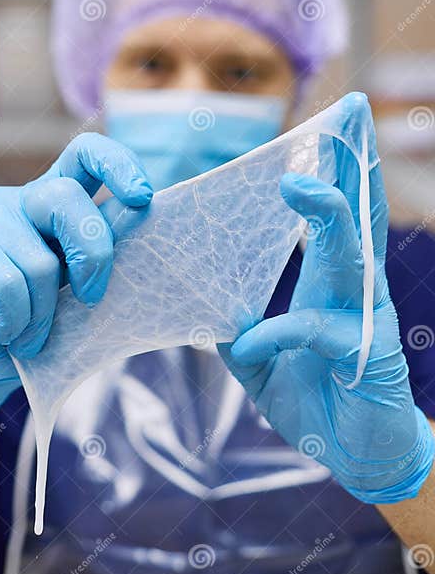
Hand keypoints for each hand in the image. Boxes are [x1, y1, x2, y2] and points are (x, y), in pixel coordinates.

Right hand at [0, 134, 152, 425]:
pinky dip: (15, 322)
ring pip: (39, 261)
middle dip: (93, 254)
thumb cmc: (31, 328)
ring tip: (30, 338)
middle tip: (91, 299)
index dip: (117, 164)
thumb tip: (143, 233)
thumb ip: (98, 259)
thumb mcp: (75, 292)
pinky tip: (2, 333)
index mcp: (55, 203)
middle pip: (67, 198)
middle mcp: (19, 202)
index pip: (85, 155)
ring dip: (44, 315)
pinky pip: (7, 285)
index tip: (142, 198)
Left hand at [220, 126, 433, 503]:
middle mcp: (354, 291)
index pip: (333, 218)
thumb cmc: (319, 402)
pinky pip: (316, 332)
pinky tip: (252, 342)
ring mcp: (366, 319)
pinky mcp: (366, 356)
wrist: (359, 460)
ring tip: (300, 184)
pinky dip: (279, 333)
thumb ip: (241, 335)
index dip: (332, 174)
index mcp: (331, 284)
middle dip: (352, 164)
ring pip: (353, 256)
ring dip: (330, 217)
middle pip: (357, 216)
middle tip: (350, 113)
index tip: (321, 130)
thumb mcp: (264, 366)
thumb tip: (206, 312)